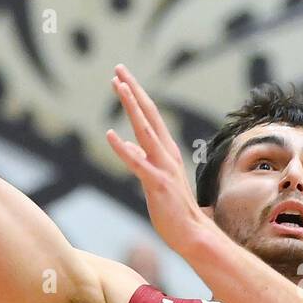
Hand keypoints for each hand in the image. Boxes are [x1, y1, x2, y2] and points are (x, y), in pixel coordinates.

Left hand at [106, 64, 210, 257]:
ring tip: (118, 86)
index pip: (150, 117)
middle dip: (133, 90)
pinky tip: (110, 134)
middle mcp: (166, 154)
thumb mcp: (154, 179)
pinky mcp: (157, 184)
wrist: (193, 234)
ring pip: (145, 131)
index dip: (136, 96)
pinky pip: (137, 163)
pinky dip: (123, 148)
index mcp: (166, 152)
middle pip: (149, 115)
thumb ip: (142, 160)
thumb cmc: (173, 210)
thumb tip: (127, 143)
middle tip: (119, 68)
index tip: (122, 78)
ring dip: (132, 107)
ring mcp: (163, 168)